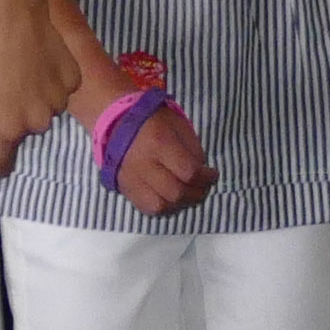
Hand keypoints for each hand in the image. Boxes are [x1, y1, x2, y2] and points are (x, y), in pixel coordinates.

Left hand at [0, 0, 71, 174]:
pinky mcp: (73, 80)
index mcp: (7, 130)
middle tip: (1, 88)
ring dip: (33, 100)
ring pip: (44, 110)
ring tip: (21, 70)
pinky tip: (38, 60)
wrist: (10, 12)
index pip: (0, 165)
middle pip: (24, 132)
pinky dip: (50, 82)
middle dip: (11, 118)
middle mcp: (37, 123)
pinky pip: (60, 90)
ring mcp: (59, 102)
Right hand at [112, 102, 214, 216]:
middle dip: (197, 194)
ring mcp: (131, 179)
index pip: (189, 172)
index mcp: (159, 143)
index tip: (213, 175)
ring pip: (160, 206)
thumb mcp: (178, 125)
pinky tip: (172, 199)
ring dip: (180, 204)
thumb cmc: (153, 121)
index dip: (206, 178)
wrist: (117, 121)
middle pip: (176, 192)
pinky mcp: (124, 188)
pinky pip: (146, 208)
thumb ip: (193, 149)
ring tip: (189, 194)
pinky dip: (164, 208)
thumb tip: (202, 174)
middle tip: (204, 188)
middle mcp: (144, 164)